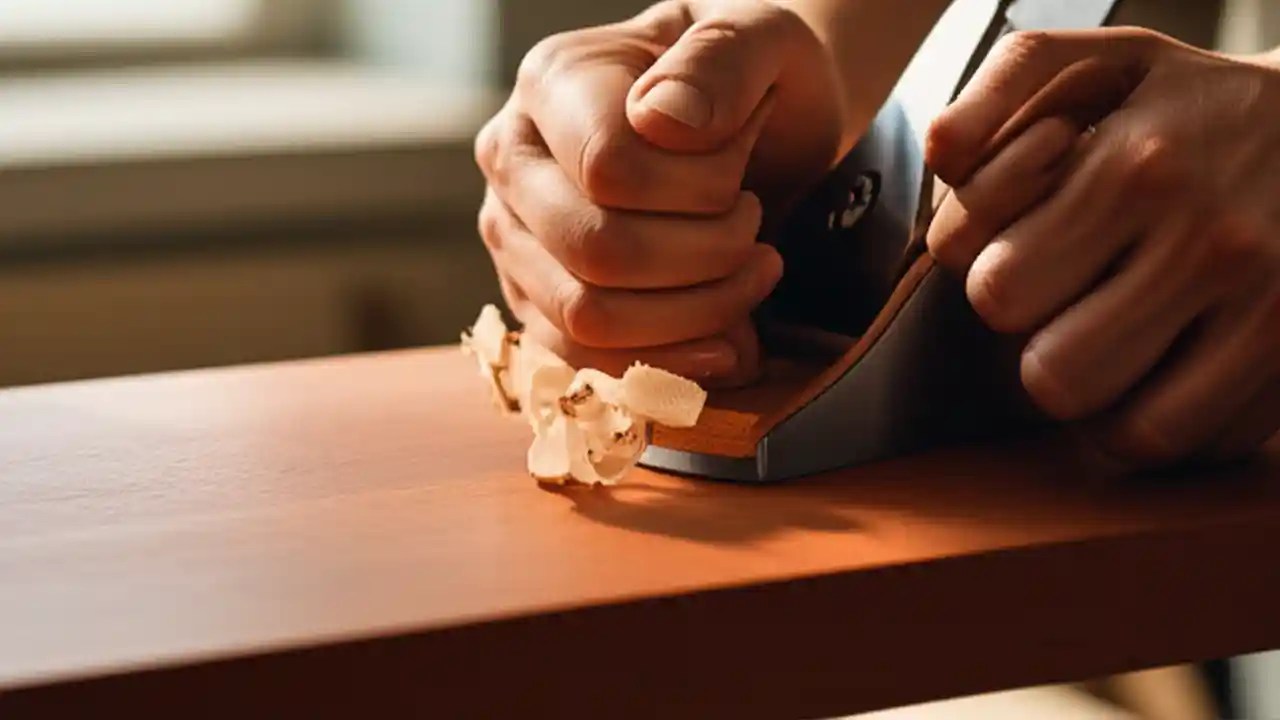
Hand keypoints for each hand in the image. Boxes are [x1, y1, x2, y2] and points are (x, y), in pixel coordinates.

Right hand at [474, 0, 843, 384]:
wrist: (751, 126)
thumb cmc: (751, 78)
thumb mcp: (762, 39)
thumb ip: (721, 60)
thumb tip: (663, 121)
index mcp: (553, 82)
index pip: (608, 167)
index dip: (699, 191)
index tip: (746, 172)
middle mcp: (513, 161)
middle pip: (595, 251)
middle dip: (705, 260)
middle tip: (756, 231)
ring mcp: (516, 239)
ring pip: (589, 320)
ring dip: (696, 316)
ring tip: (753, 276)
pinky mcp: (539, 303)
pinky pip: (590, 365)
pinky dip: (672, 366)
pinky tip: (729, 339)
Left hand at [925, 28, 1279, 470]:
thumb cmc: (1188, 103)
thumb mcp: (1098, 63)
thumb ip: (1004, 90)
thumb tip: (942, 156)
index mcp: (1133, 167)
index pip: (991, 279)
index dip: (987, 272)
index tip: (1017, 245)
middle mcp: (1204, 241)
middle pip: (1048, 371)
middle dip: (1036, 345)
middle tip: (1059, 306)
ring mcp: (1261, 306)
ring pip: (1115, 428)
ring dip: (1089, 398)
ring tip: (1095, 348)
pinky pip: (1182, 441)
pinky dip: (1148, 425)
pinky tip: (1145, 376)